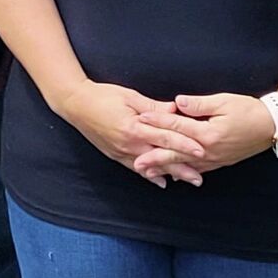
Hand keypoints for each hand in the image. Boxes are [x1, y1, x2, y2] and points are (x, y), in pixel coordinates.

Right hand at [53, 80, 207, 188]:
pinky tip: (161, 182)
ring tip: (186, 181)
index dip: (184, 144)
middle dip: (182, 168)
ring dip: (169, 174)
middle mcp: (129, 143)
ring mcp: (121, 152)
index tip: (201, 150)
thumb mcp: (129, 96)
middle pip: (161, 158)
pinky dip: (149, 176)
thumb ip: (153, 106)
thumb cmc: (102, 95)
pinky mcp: (115, 155)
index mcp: (134, 127)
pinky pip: (135, 168)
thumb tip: (175, 110)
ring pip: (150, 167)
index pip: (165, 137)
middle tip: (200, 178)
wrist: (75, 104)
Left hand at [133, 93, 274, 180]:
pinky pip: (197, 169)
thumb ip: (198, 104)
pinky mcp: (220, 162)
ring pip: (184, 165)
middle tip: (135, 162)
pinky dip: (182, 172)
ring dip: (165, 168)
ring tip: (147, 172)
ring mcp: (214, 159)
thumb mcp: (223, 101)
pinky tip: (172, 175)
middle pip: (176, 153)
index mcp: (208, 133)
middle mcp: (208, 150)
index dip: (157, 121)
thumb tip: (177, 102)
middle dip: (154, 157)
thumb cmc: (248, 110)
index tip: (140, 119)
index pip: (177, 126)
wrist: (272, 126)